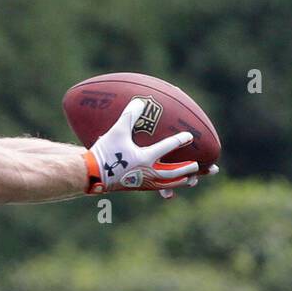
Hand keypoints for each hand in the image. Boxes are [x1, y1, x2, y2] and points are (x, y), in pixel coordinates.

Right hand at [84, 97, 199, 192]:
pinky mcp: (138, 187)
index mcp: (145, 159)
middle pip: (173, 172)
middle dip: (188, 169)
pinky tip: (170, 189)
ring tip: (191, 181)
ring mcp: (143, 182)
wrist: (91, 174)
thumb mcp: (116, 131)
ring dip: (181, 181)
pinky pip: (157, 188)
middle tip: (200, 166)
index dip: (179, 141)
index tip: (189, 136)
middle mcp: (147, 173)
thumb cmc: (104, 152)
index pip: (167, 148)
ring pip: (167, 184)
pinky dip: (167, 187)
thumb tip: (140, 101)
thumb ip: (129, 116)